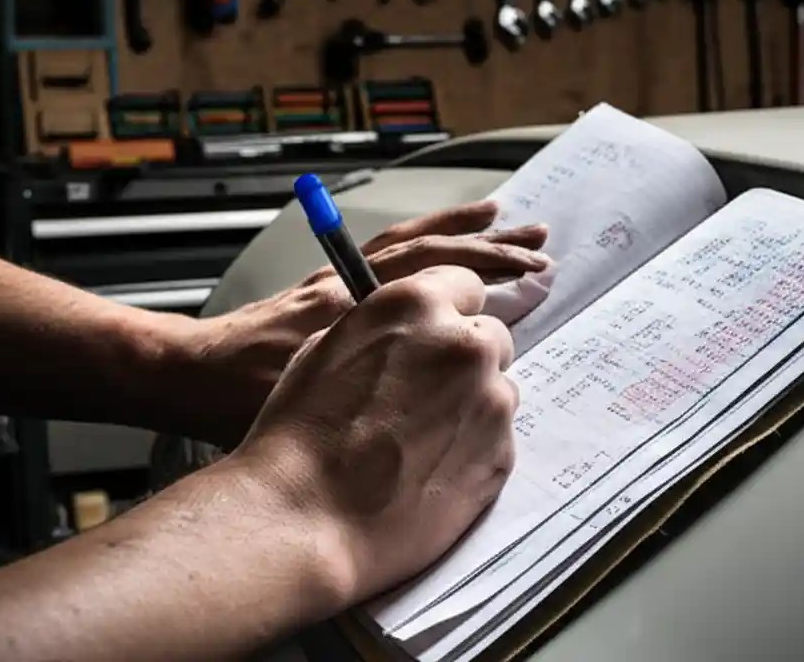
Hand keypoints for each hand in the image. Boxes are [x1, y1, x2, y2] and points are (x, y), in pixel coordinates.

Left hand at [161, 200, 546, 445]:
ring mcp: (340, 282)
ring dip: (460, 230)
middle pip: (432, 249)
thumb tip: (439, 390)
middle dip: (490, 247)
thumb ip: (369, 389)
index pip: (435, 273)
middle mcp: (352, 283)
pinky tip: (442, 245)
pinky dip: (421, 240)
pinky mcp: (329, 289)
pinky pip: (385, 252)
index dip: (488, 274)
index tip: (531, 279)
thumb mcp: (308, 397)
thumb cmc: (236, 393)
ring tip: (502, 216)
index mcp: (355, 304)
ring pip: (410, 241)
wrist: (183, 373)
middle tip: (540, 245)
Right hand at [232, 266, 517, 605]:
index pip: (464, 285)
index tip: (434, 335)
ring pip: (497, 390)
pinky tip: (428, 472)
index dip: (447, 312)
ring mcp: (491, 400)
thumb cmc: (300, 435)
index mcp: (416, 305)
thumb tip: (405, 332)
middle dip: (463, 360)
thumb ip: (382, 328)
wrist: (307, 518)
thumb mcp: (324, 348)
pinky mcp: (503, 454)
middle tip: (422, 397)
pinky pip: (498, 440)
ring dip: (472, 406)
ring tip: (419, 443)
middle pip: (489, 337)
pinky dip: (473, 451)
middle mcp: (464, 344)